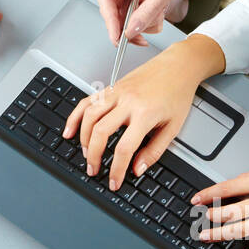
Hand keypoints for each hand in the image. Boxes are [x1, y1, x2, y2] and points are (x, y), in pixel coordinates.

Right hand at [62, 34, 225, 190]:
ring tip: (85, 154)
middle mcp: (127, 102)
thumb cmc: (178, 93)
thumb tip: (137, 169)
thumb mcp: (172, 127)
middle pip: (100, 132)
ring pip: (89, 116)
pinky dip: (75, 117)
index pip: (124, 148)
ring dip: (83, 138)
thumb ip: (153, 151)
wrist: (178, 66)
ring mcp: (116, 92)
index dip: (116, 169)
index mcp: (145, 114)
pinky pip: (87, 101)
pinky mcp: (111, 87)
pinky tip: (70, 130)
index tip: (114, 181)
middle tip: (93, 170)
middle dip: (93, 156)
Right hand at [98, 0, 220, 45]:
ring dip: (139, 22)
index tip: (117, 35)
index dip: (110, 18)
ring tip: (156, 22)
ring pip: (127, 10)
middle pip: (114, 5)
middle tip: (133, 38)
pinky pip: (140, 9)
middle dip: (124, 24)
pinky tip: (160, 16)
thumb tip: (132, 29)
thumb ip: (149, 10)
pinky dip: (148, 18)